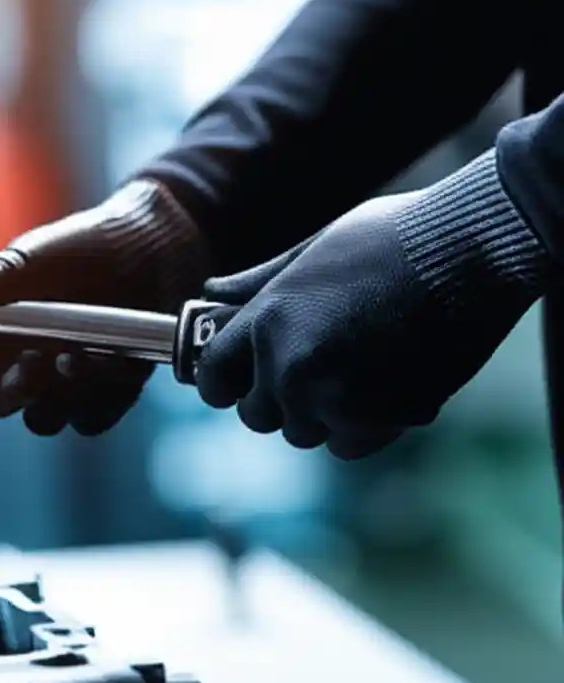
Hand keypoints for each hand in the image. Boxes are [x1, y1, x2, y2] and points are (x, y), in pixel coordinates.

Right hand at [0, 179, 209, 434]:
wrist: (154, 250)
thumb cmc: (85, 248)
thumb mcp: (39, 256)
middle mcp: (18, 364)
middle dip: (9, 390)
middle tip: (32, 363)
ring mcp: (60, 386)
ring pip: (42, 418)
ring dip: (58, 395)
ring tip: (80, 355)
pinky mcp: (102, 398)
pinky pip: (90, 420)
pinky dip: (100, 397)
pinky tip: (116, 361)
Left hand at [196, 156, 547, 458]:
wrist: (472, 251)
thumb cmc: (392, 237)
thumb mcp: (312, 248)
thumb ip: (259, 283)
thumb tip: (212, 293)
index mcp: (265, 322)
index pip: (214, 381)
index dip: (225, 384)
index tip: (239, 382)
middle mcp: (290, 368)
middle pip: (257, 416)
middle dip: (277, 400)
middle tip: (312, 370)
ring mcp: (335, 399)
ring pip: (304, 433)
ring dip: (321, 413)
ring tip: (355, 369)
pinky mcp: (383, 420)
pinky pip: (348, 445)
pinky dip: (360, 427)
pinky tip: (382, 387)